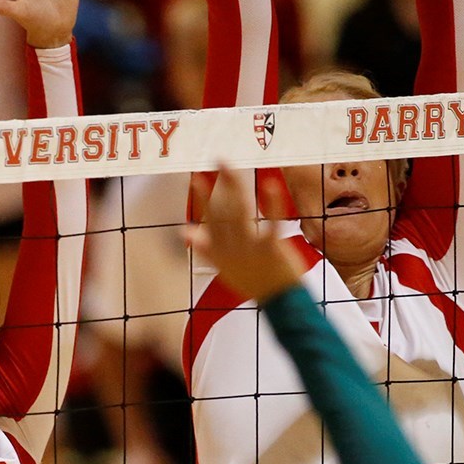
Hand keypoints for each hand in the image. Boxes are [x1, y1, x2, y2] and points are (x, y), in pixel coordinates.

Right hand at [187, 167, 304, 303]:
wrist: (280, 302)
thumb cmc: (252, 281)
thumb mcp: (223, 267)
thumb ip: (203, 248)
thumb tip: (182, 232)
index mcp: (220, 252)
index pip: (207, 220)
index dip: (201, 198)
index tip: (196, 178)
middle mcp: (232, 249)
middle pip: (221, 211)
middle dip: (217, 185)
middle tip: (216, 160)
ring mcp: (250, 248)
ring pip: (239, 213)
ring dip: (234, 187)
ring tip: (230, 168)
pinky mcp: (271, 248)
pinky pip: (271, 222)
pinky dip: (272, 203)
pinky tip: (270, 184)